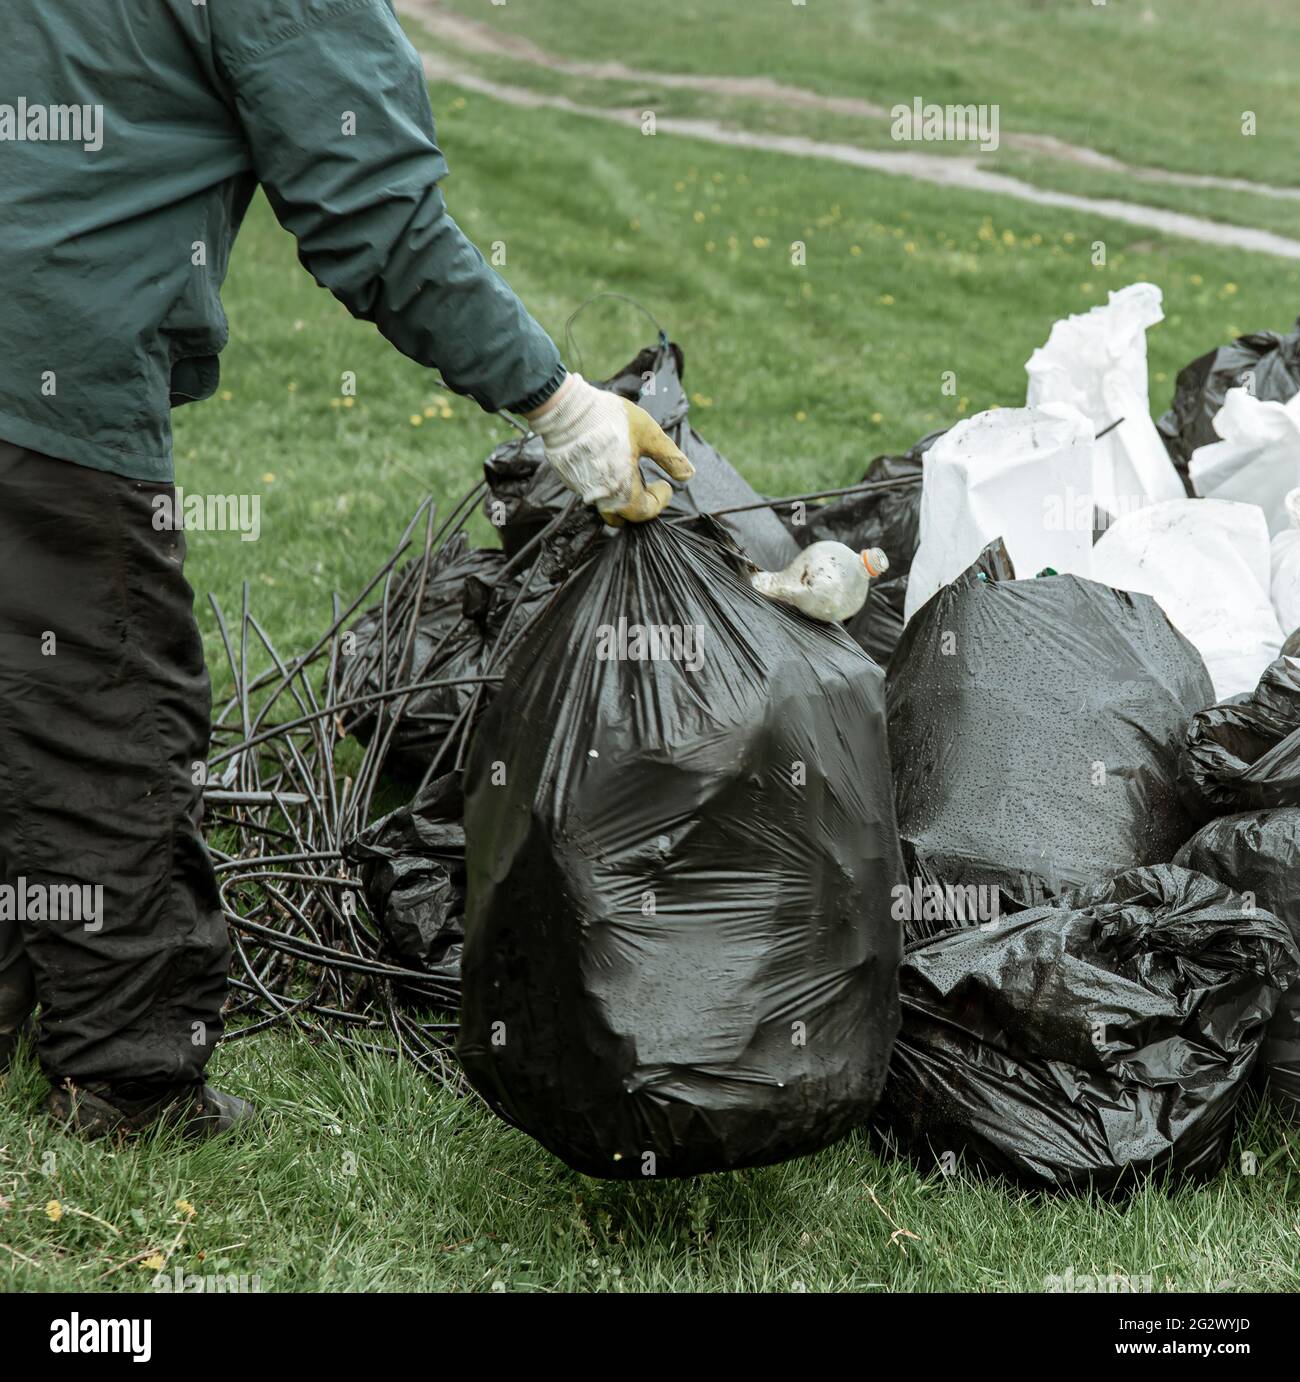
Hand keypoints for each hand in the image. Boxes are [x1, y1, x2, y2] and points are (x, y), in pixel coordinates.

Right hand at [526, 373, 694, 523]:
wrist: (566, 408)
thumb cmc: (611, 419)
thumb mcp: (650, 435)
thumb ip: (670, 457)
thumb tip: (689, 475)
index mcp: (622, 491)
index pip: (644, 513)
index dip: (660, 501)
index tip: (665, 482)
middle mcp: (600, 497)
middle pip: (623, 515)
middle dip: (639, 503)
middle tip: (647, 481)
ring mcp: (581, 489)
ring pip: (605, 502)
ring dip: (621, 492)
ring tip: (629, 467)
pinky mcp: (569, 477)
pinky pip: (591, 489)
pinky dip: (604, 482)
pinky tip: (608, 459)